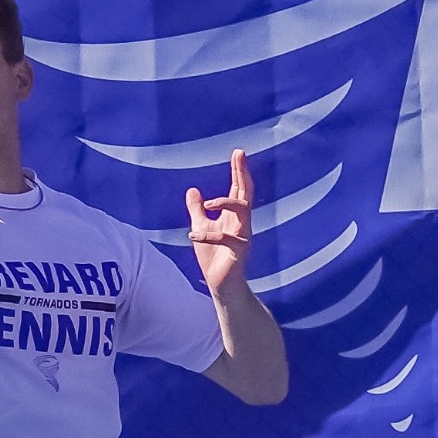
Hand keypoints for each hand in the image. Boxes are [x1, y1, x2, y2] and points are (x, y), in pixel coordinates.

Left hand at [186, 149, 254, 290]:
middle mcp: (242, 222)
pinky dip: (208, 235)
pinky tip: (192, 235)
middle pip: (246, 193)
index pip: (239, 189)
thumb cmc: (213, 257)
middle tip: (239, 154)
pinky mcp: (239, 252)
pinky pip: (226, 238)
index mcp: (234, 216)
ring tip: (208, 203)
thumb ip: (197, 210)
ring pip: (242, 211)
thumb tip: (192, 190)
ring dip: (225, 203)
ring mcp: (243, 236)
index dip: (238, 171)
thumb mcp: (200, 227)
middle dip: (242, 173)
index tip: (238, 152)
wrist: (220, 284)